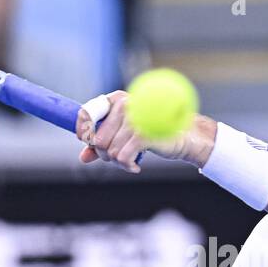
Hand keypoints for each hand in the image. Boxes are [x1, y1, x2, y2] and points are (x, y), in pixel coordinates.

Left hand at [76, 90, 216, 172]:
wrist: (184, 138)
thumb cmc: (154, 134)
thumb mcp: (125, 136)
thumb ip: (103, 143)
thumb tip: (83, 158)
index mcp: (117, 100)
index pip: (86, 115)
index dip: (84, 134)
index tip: (91, 145)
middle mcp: (124, 105)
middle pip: (97, 139)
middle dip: (104, 154)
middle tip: (119, 158)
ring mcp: (135, 119)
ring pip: (108, 151)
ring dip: (117, 162)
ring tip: (130, 162)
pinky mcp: (143, 134)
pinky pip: (122, 158)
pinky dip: (127, 166)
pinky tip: (135, 167)